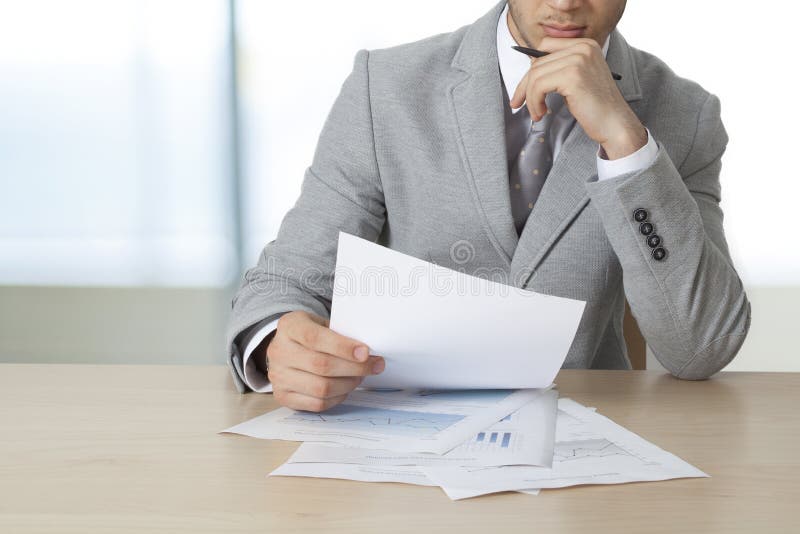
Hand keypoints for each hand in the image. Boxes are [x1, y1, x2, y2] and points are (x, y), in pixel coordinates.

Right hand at [265, 310, 383, 411]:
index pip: (315, 338)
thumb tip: (368, 352)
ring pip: (321, 388)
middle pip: (321, 365)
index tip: (366, 352)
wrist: (287, 348)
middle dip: (355, 368)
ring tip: (360, 376)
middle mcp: (279, 351)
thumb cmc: (312, 334)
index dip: (343, 347)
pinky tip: (346, 387)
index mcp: (289, 326)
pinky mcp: (283, 396)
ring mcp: (278, 376)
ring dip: (348, 384)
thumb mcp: (322, 323)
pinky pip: (317, 403)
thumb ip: (341, 333)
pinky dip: (338, 397)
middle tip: (375, 365)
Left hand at [509, 37, 646, 159]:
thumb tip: (530, 67)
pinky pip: (538, 86)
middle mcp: (583, 47)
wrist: (614, 124)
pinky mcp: (573, 76)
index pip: (545, 46)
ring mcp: (579, 60)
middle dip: (525, 86)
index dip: (531, 68)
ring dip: (530, 97)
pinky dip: (534, 102)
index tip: (524, 88)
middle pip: (537, 61)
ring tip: (537, 113)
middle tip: (519, 103)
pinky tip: (542, 113)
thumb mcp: (577, 79)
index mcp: (585, 44)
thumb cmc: (595, 106)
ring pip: (535, 75)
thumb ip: (559, 68)